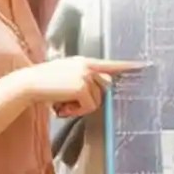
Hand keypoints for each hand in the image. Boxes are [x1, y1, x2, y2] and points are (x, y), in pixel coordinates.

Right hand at [17, 57, 145, 117]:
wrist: (29, 84)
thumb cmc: (44, 84)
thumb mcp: (66, 76)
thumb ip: (82, 80)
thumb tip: (96, 95)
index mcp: (85, 62)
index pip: (111, 64)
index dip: (128, 66)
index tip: (144, 65)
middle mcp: (88, 66)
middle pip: (105, 88)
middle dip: (89, 99)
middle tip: (67, 102)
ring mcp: (85, 75)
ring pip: (96, 100)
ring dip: (80, 107)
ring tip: (63, 102)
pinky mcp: (82, 86)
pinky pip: (88, 106)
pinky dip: (76, 111)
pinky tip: (62, 106)